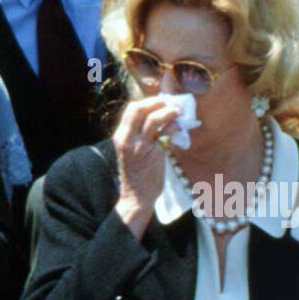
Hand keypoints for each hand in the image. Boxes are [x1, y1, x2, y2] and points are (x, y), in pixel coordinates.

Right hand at [112, 97, 183, 238]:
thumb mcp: (135, 152)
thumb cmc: (139, 176)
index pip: (131, 109)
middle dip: (156, 102)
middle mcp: (125, 138)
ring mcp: (136, 144)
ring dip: (167, 111)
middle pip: (137, 108)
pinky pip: (161, 130)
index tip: (162, 103)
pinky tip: (178, 127)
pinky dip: (172, 125)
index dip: (148, 102)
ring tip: (178, 112)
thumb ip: (143, 135)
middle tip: (171, 104)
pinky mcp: (148, 152)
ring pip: (151, 117)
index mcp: (120, 136)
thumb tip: (162, 120)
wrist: (136, 197)